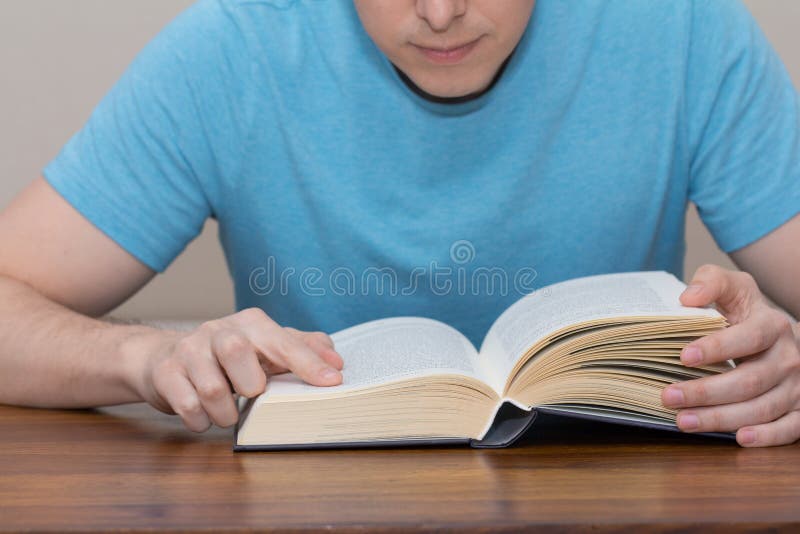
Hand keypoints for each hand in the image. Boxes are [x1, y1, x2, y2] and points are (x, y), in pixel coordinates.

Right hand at [128, 308, 343, 431]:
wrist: (163, 359)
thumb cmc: (227, 358)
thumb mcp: (266, 348)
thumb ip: (301, 349)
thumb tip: (336, 360)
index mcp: (251, 323)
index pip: (283, 341)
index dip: (308, 362)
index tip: (333, 381)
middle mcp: (218, 330)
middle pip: (237, 352)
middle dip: (250, 384)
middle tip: (251, 395)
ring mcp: (189, 350)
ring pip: (213, 387)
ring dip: (226, 413)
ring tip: (228, 413)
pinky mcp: (166, 373)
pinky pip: (188, 405)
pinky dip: (202, 420)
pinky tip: (205, 417)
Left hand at [661, 265, 799, 446]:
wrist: (780, 335)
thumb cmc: (746, 312)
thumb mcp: (732, 288)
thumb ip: (710, 283)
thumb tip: (688, 298)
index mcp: (772, 326)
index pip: (747, 338)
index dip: (717, 348)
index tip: (684, 356)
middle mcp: (789, 357)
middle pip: (749, 380)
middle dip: (706, 391)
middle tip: (668, 396)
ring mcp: (796, 386)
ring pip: (763, 407)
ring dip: (722, 418)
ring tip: (683, 421)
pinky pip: (790, 429)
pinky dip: (767, 436)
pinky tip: (740, 438)